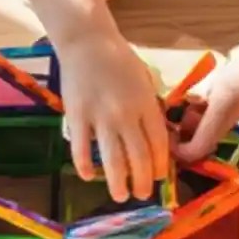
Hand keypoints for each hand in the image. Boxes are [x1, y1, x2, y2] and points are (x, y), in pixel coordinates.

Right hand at [59, 36, 169, 202]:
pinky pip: (82, 147)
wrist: (87, 42)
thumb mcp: (144, 80)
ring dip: (118, 182)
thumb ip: (150, 108)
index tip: (159, 178)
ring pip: (113, 158)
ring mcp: (101, 116)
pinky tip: (88, 176)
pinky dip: (85, 165)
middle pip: (139, 156)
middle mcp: (126, 114)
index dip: (160, 165)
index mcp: (146, 104)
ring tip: (120, 196)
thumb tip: (155, 138)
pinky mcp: (78, 116)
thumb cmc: (119, 59)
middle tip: (142, 195)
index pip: (158, 143)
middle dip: (142, 181)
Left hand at [174, 38, 238, 162]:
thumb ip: (202, 92)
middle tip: (171, 112)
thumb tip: (189, 100)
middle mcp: (228, 120)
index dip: (180, 151)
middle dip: (184, 130)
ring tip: (183, 97)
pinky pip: (215, 110)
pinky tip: (203, 87)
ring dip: (194, 116)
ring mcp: (235, 110)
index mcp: (221, 119)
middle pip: (201, 138)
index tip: (166, 138)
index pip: (198, 148)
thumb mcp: (221, 81)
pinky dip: (204, 105)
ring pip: (208, 123)